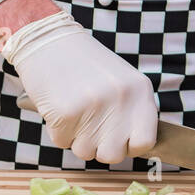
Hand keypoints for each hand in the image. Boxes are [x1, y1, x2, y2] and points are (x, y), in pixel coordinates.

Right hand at [10, 19, 158, 164]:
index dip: (130, 146)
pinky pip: (61, 142)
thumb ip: (132, 110)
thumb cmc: (83, 63)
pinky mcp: (66, 113)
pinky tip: (59, 104)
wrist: (48, 39)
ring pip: (85, 153)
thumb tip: (135, 145)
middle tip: (89, 124)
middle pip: (114, 155)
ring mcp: (94, 106)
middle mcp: (121, 99)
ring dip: (76, 138)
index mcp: (139, 89)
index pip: (146, 141)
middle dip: (99, 147)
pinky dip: (57, 130)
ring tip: (74, 108)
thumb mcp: (120, 80)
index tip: (120, 139)